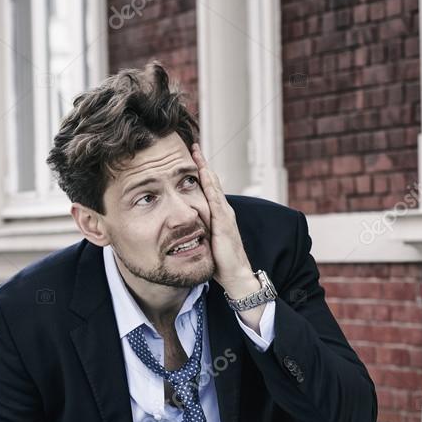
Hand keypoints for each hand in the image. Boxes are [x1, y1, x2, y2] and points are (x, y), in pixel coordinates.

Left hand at [191, 142, 256, 295]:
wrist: (236, 276)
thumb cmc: (222, 263)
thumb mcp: (207, 243)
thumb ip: (199, 232)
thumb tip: (184, 229)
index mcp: (219, 215)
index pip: (209, 189)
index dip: (201, 173)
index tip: (191, 158)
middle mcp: (224, 211)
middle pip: (212, 181)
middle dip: (203, 163)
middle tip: (193, 146)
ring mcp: (225, 214)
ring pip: (213, 185)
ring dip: (205, 168)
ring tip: (196, 152)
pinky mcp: (224, 222)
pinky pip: (215, 198)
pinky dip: (208, 184)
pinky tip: (202, 173)